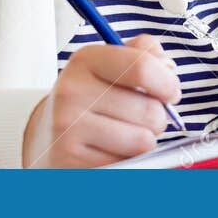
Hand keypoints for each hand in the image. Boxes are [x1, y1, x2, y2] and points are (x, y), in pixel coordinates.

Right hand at [22, 34, 180, 167]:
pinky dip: (128, 160)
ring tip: (126, 133)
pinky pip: (126, 164)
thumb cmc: (92, 97)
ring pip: (143, 141)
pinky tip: (110, 150)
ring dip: (145, 141)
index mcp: (86, 60)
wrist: (46, 135)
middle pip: (150, 110)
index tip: (170, 93)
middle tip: (142, 117)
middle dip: (158, 117)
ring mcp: (67, 129)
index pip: (143, 67)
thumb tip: (168, 69)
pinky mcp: (70, 161)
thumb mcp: (112, 63)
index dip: (168, 83)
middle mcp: (72, 91)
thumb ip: (146, 52)